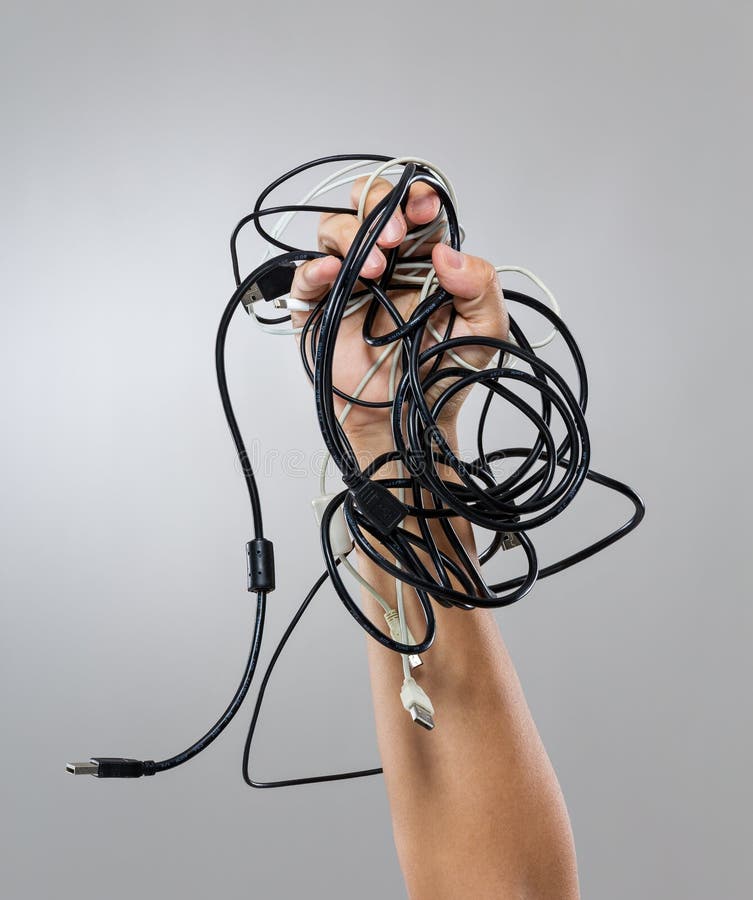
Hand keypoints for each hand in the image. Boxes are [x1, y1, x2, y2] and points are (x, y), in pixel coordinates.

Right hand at [289, 175, 507, 445]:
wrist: (409, 421)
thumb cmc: (444, 375)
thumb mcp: (485, 332)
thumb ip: (482, 287)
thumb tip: (448, 251)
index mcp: (422, 257)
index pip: (414, 208)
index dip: (416, 196)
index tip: (424, 209)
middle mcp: (383, 261)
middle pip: (368, 204)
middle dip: (380, 204)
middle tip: (396, 235)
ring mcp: (348, 281)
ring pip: (334, 229)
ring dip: (353, 235)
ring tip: (375, 268)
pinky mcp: (319, 308)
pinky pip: (306, 275)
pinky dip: (315, 267)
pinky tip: (334, 272)